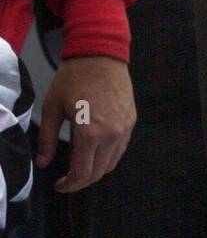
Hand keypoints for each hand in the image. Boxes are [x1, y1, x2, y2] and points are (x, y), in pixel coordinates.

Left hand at [36, 56, 136, 192]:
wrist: (101, 52)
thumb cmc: (73, 78)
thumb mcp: (52, 107)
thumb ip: (47, 138)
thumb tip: (43, 162)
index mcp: (90, 133)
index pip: (82, 173)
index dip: (69, 185)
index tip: (59, 184)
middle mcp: (111, 134)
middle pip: (98, 172)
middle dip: (81, 181)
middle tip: (68, 179)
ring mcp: (124, 128)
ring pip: (112, 163)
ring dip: (96, 170)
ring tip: (82, 166)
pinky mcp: (131, 119)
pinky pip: (121, 148)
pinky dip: (109, 156)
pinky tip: (97, 151)